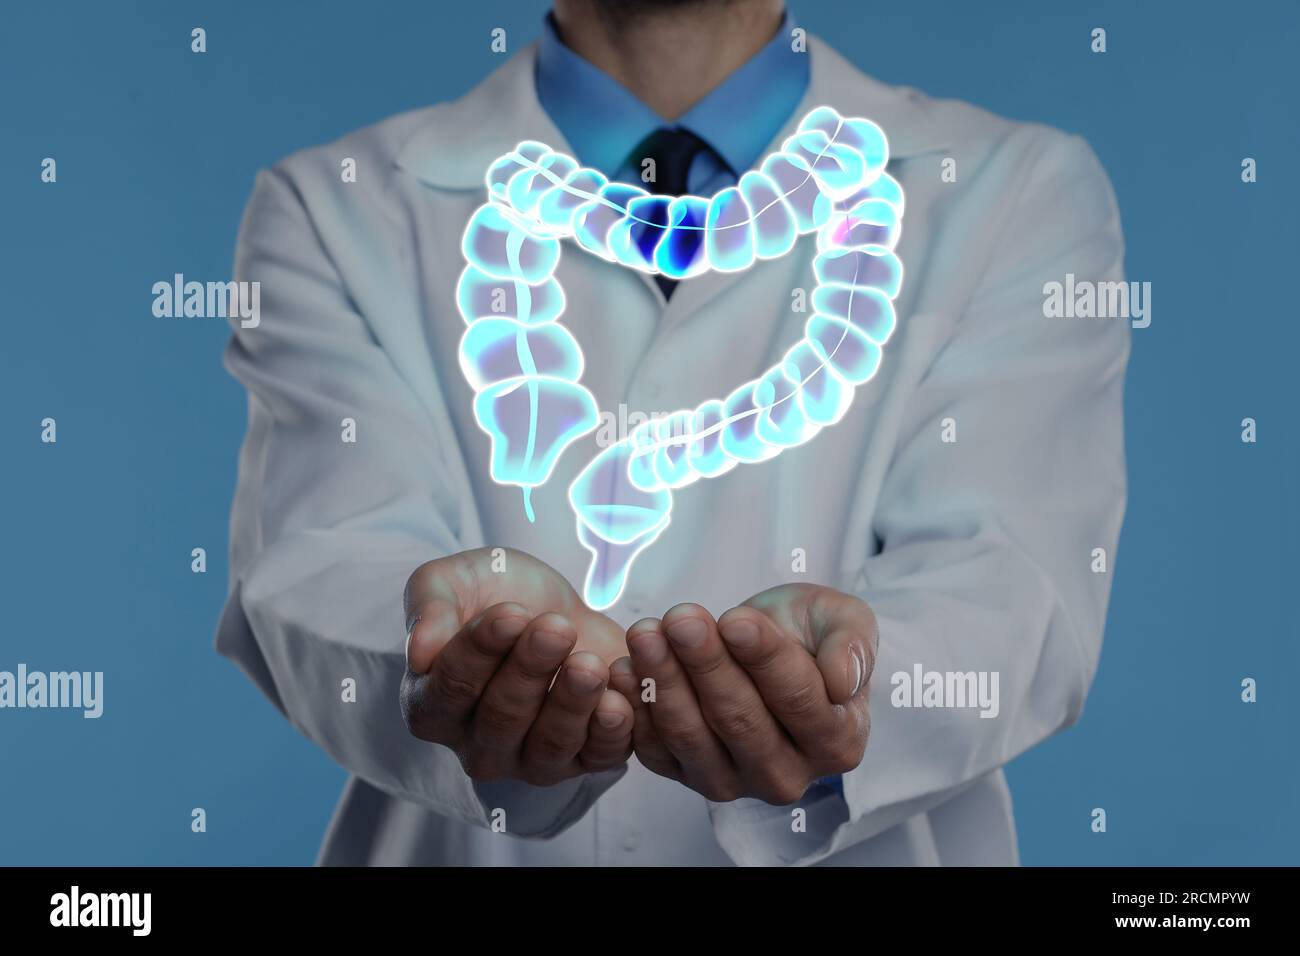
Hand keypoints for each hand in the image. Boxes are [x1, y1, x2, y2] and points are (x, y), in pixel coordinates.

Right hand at [400, 547, 632, 785]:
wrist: (558, 608)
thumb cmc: (496, 595)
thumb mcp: (452, 581)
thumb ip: (429, 608)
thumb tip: (419, 653)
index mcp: (431, 705)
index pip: (452, 687)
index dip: (481, 650)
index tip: (511, 613)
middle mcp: (475, 744)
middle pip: (502, 718)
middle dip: (531, 669)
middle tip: (556, 628)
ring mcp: (529, 758)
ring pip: (548, 745)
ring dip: (571, 703)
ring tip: (588, 663)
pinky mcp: (582, 759)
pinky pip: (597, 757)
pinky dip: (609, 731)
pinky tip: (617, 699)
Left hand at [611, 583, 875, 804]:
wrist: (763, 643)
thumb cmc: (807, 634)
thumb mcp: (843, 619)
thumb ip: (853, 645)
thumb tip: (841, 681)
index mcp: (837, 741)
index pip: (798, 699)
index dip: (765, 658)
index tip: (736, 620)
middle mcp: (787, 775)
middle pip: (740, 721)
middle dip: (706, 665)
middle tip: (681, 619)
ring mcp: (732, 782)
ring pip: (692, 735)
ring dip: (664, 681)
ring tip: (646, 632)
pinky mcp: (684, 774)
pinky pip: (655, 749)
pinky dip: (635, 708)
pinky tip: (623, 666)